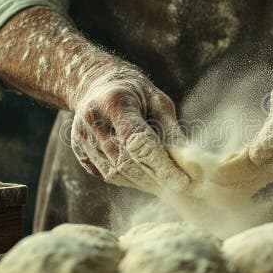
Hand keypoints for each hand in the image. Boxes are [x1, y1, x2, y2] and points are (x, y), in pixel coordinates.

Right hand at [68, 49, 188, 193]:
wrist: (97, 85)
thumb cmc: (136, 93)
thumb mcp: (159, 102)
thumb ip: (173, 132)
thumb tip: (193, 163)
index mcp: (114, 102)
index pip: (138, 142)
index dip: (161, 165)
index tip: (183, 182)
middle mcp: (93, 120)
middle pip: (126, 161)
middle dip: (156, 178)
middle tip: (182, 188)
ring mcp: (82, 138)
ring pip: (116, 173)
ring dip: (144, 183)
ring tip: (167, 185)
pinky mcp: (79, 152)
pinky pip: (107, 175)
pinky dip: (130, 181)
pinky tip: (147, 178)